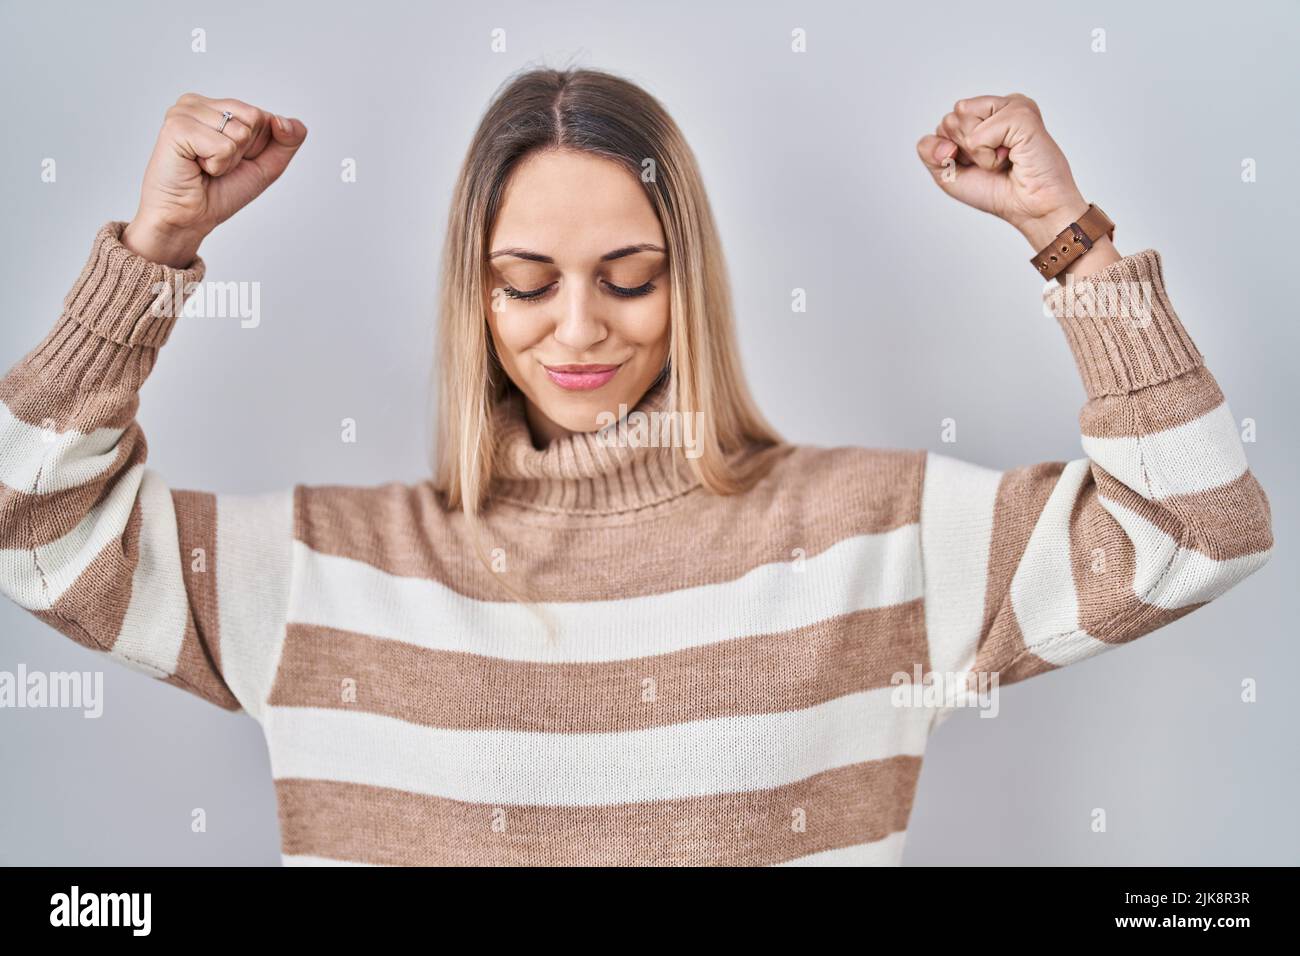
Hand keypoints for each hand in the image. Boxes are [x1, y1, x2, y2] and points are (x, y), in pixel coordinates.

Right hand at [121, 93, 307, 266]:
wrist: (189, 218)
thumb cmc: (220, 192)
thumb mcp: (266, 165)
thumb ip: (287, 140)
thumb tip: (282, 120)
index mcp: (216, 106)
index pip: (262, 116)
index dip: (256, 148)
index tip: (230, 161)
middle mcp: (198, 103)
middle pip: (254, 118)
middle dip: (243, 152)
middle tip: (216, 165)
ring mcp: (184, 111)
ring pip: (240, 132)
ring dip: (228, 160)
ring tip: (205, 166)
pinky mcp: (177, 126)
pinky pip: (223, 146)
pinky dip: (217, 165)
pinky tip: (196, 166)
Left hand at [916, 94, 1107, 259]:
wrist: (1030, 209)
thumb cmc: (998, 191)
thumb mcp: (949, 173)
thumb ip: (930, 151)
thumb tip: (943, 143)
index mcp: (983, 115)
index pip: (942, 126)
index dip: (952, 154)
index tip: (980, 165)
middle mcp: (997, 106)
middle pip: (949, 119)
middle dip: (963, 151)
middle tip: (994, 162)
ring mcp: (1011, 106)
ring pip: (960, 117)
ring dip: (976, 151)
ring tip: (1003, 158)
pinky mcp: (1021, 114)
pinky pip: (978, 135)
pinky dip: (988, 156)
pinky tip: (1012, 157)